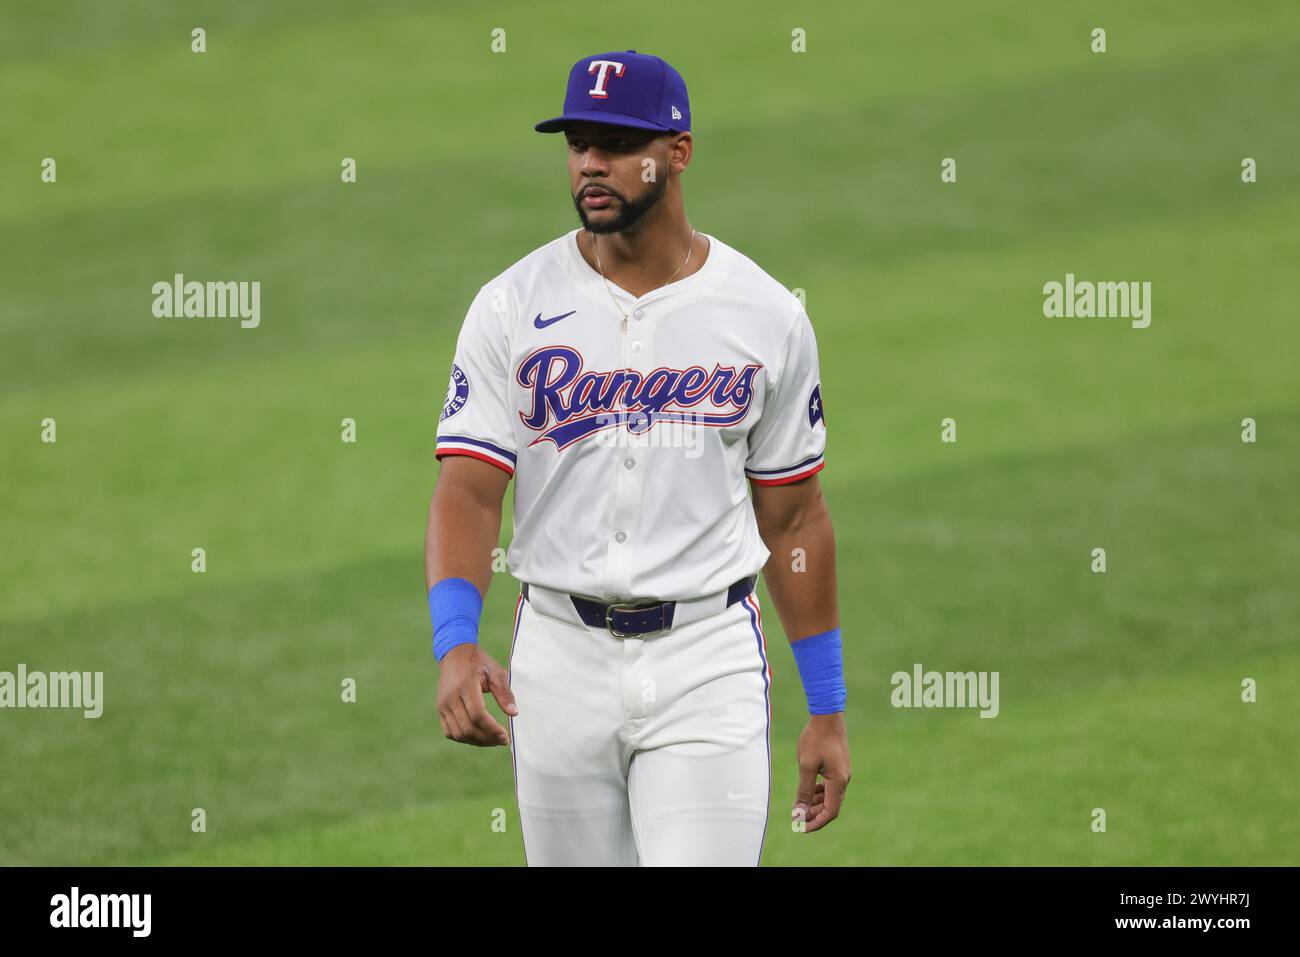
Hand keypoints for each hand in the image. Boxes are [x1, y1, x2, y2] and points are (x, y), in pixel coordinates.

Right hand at [436, 644, 517, 746]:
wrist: (454, 654)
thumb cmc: (479, 663)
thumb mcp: (496, 673)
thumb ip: (504, 693)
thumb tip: (514, 714)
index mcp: (466, 686)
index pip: (477, 714)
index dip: (491, 729)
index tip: (505, 736)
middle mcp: (451, 697)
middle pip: (467, 727)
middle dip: (487, 739)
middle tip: (502, 741)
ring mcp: (443, 705)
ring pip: (458, 733)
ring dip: (477, 741)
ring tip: (493, 740)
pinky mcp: (440, 709)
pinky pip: (450, 732)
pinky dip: (464, 738)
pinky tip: (479, 736)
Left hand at [792, 712, 849, 831]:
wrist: (827, 716)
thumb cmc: (816, 739)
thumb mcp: (806, 766)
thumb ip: (804, 790)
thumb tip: (799, 813)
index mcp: (839, 781)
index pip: (831, 811)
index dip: (816, 822)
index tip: (801, 828)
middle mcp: (844, 779)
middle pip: (830, 806)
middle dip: (813, 814)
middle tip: (796, 818)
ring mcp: (842, 772)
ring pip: (829, 796)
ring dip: (815, 803)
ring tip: (798, 806)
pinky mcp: (838, 766)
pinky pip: (829, 786)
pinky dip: (818, 792)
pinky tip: (806, 791)